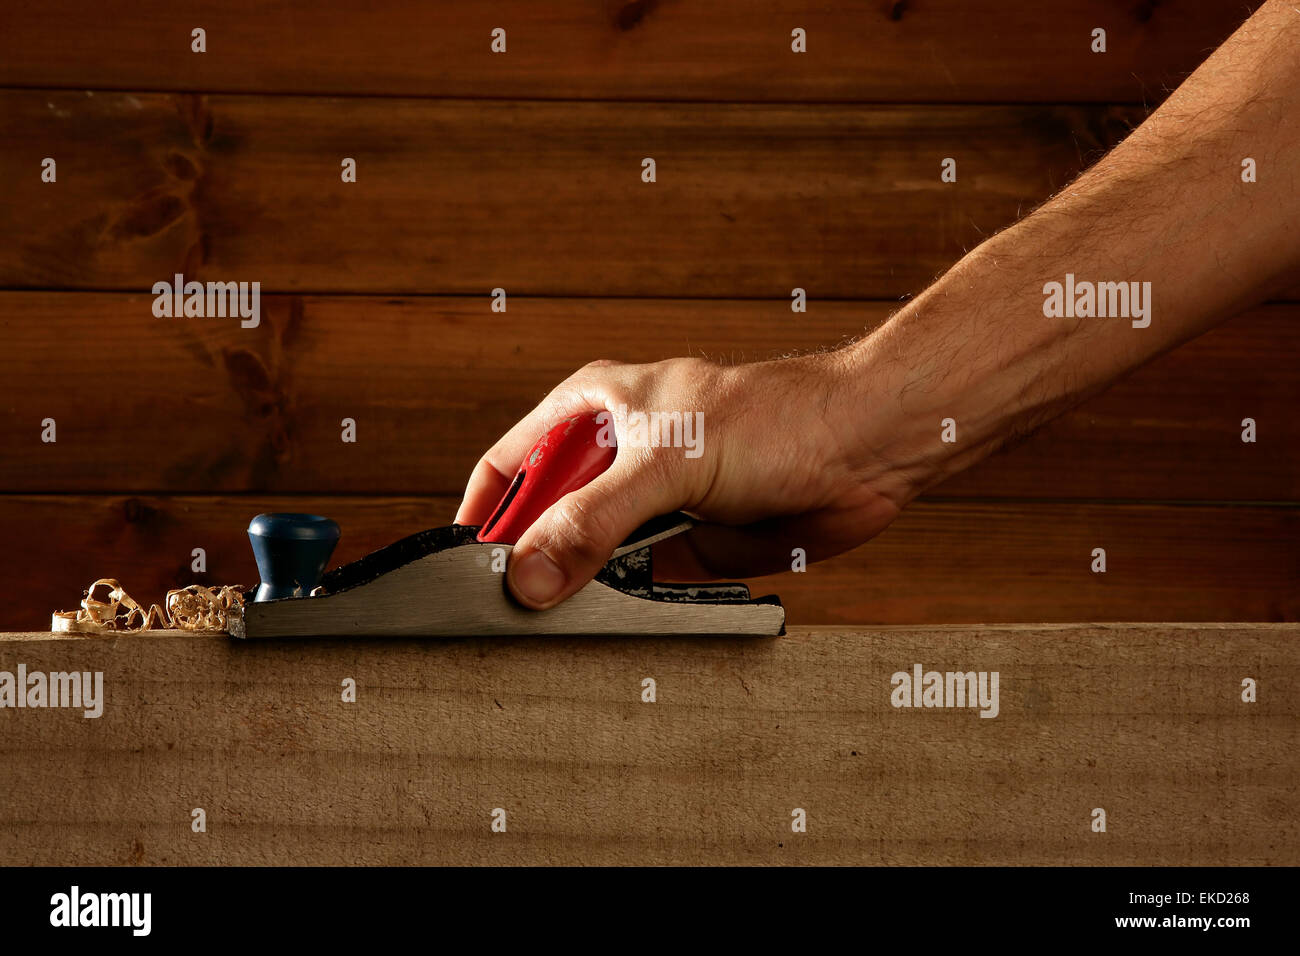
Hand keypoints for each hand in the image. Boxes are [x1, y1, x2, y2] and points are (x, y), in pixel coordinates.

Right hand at [455, 353, 912, 608]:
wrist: (864, 450)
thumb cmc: (774, 418)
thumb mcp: (666, 460)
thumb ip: (592, 520)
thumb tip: (527, 576)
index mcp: (592, 409)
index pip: (511, 468)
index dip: (483, 518)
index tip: (464, 574)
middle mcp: (615, 457)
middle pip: (546, 520)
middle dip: (532, 564)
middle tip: (517, 611)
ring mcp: (649, 505)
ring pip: (591, 560)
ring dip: (583, 592)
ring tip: (571, 619)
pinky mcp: (686, 546)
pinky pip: (639, 587)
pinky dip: (631, 608)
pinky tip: (629, 617)